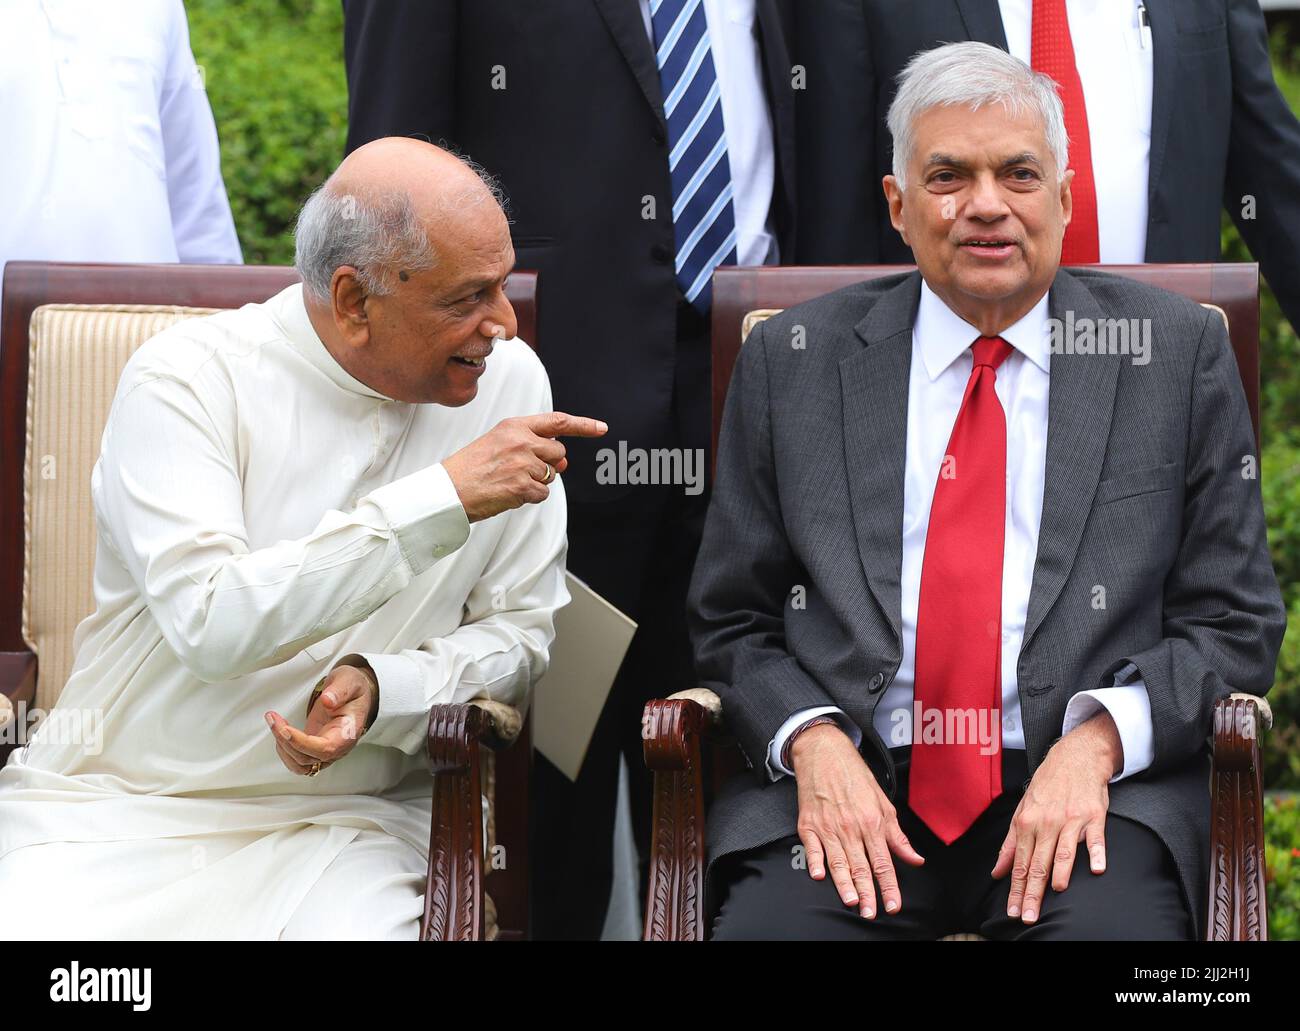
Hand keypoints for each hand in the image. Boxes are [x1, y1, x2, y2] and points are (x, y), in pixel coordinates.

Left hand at [264, 665, 377, 774]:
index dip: (302, 743)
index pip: (325, 749)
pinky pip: (297, 761)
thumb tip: (328, 700)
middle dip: (285, 740)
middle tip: (273, 718)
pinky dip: (284, 750)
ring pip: (300, 765)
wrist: (354, 694)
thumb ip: (340, 690)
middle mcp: (337, 748)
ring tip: (275, 724)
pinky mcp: (314, 749)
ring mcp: (325, 751)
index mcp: (348, 734)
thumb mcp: (350, 682)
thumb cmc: (354, 690)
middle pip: (307, 758)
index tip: (285, 729)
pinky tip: (280, 731)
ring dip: (282, 748)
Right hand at [442, 412, 607, 521]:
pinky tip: (509, 492)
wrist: (448, 489)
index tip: (601, 428)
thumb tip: (562, 462)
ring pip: (551, 475)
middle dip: (549, 464)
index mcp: (514, 426)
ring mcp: (523, 464)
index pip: (558, 422)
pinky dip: (529, 497)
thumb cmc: (471, 467)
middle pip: (559, 453)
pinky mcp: (522, 486)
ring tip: (509, 480)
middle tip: (522, 470)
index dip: (583, 425)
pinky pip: (542, 494)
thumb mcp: (499, 444)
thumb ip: (531, 446)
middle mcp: (521, 441)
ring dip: (536, 482)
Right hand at [792, 723, 924, 917]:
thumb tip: (915, 859)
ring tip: (852, 901)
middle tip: (871, 913)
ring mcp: (828, 826)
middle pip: (861, 866)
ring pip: (838, 861)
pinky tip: (818, 875)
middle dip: (868, 893)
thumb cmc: (855, 777)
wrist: (824, 753)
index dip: (889, 887)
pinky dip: (815, 861)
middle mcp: (851, 827)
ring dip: (844, 883)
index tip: (893, 905)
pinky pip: (812, 847)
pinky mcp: (808, 823)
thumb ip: (897, 836)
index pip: (884, 862)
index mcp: (872, 823)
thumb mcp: (884, 804)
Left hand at [991, 712, 1120, 922]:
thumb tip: (997, 872)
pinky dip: (1097, 853)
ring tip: (1055, 893)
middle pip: (1038, 863)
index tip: (1013, 911)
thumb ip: (1010, 844)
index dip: (1016, 889)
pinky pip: (1096, 838)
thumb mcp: (1021, 810)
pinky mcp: (1093, 816)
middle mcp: (1047, 823)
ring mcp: (1071, 820)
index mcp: (1026, 823)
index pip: (1020, 864)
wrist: (1074, 757)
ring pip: (1064, 851)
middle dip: (1032, 892)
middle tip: (1028, 915)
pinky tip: (1097, 869)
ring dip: (1059, 874)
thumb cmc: (1046, 787)